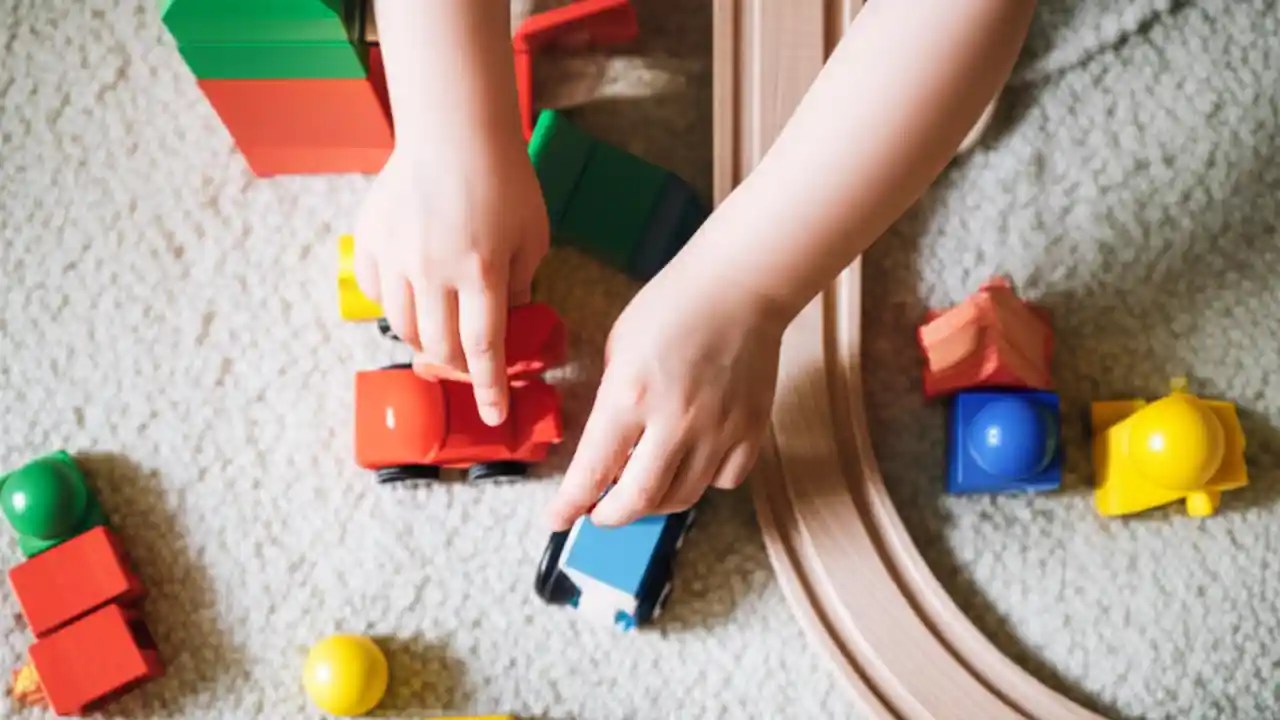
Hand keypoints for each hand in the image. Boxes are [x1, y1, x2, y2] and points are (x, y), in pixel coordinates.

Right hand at [353, 138, 549, 425]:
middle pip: (440, 347)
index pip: (484, 350)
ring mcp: (397, 257)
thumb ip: (520, 283)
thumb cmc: (504, 179)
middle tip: (471, 367)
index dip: (489, 388)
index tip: (493, 415)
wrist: (453, 129)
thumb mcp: (531, 235)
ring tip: (442, 336)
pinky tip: (414, 298)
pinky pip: (378, 295)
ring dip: (426, 343)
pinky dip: (396, 307)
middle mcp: (435, 271)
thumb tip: (508, 322)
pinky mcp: (370, 242)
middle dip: (459, 368)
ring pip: (404, 327)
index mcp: (482, 271)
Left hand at [544, 270, 786, 529]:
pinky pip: (724, 481)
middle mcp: (673, 422)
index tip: (557, 519)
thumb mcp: (620, 348)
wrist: (739, 286)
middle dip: (610, 516)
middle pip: (638, 501)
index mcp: (629, 396)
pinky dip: (703, 482)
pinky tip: (692, 463)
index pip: (592, 471)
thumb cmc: (673, 305)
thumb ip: (612, 401)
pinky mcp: (750, 430)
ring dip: (654, 502)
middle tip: (600, 512)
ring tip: (642, 489)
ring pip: (681, 498)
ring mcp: (717, 431)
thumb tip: (609, 446)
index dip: (570, 505)